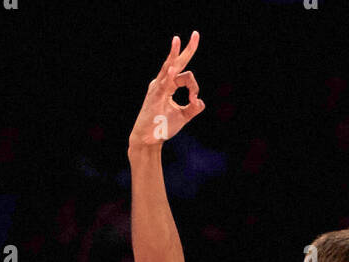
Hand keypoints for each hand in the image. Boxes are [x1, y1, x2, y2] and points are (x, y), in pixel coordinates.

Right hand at [128, 32, 203, 151]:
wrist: (148, 140)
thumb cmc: (162, 128)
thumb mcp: (182, 117)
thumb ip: (193, 108)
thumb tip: (200, 101)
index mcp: (168, 86)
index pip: (186, 78)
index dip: (194, 88)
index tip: (194, 101)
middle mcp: (162, 83)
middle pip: (177, 63)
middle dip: (187, 49)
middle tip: (196, 34)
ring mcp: (157, 88)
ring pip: (169, 68)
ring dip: (174, 55)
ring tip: (177, 40)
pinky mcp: (154, 97)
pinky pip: (163, 84)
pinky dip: (169, 76)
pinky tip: (173, 69)